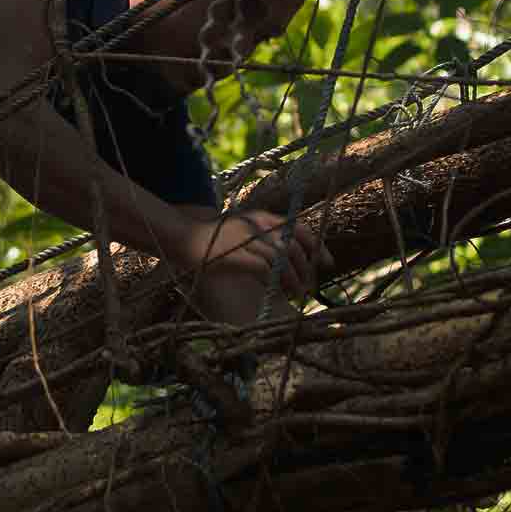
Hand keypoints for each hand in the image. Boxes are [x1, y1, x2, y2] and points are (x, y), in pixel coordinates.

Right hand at [173, 208, 311, 325]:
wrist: (183, 238)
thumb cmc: (215, 240)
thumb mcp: (244, 233)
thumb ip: (266, 240)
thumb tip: (292, 260)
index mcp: (262, 218)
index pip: (298, 228)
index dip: (317, 245)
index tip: (327, 262)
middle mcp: (257, 225)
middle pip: (293, 245)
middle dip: (306, 268)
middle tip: (309, 287)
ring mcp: (245, 239)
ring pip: (281, 257)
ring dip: (293, 278)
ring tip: (296, 293)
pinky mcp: (234, 255)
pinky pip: (263, 268)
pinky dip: (274, 281)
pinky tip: (275, 291)